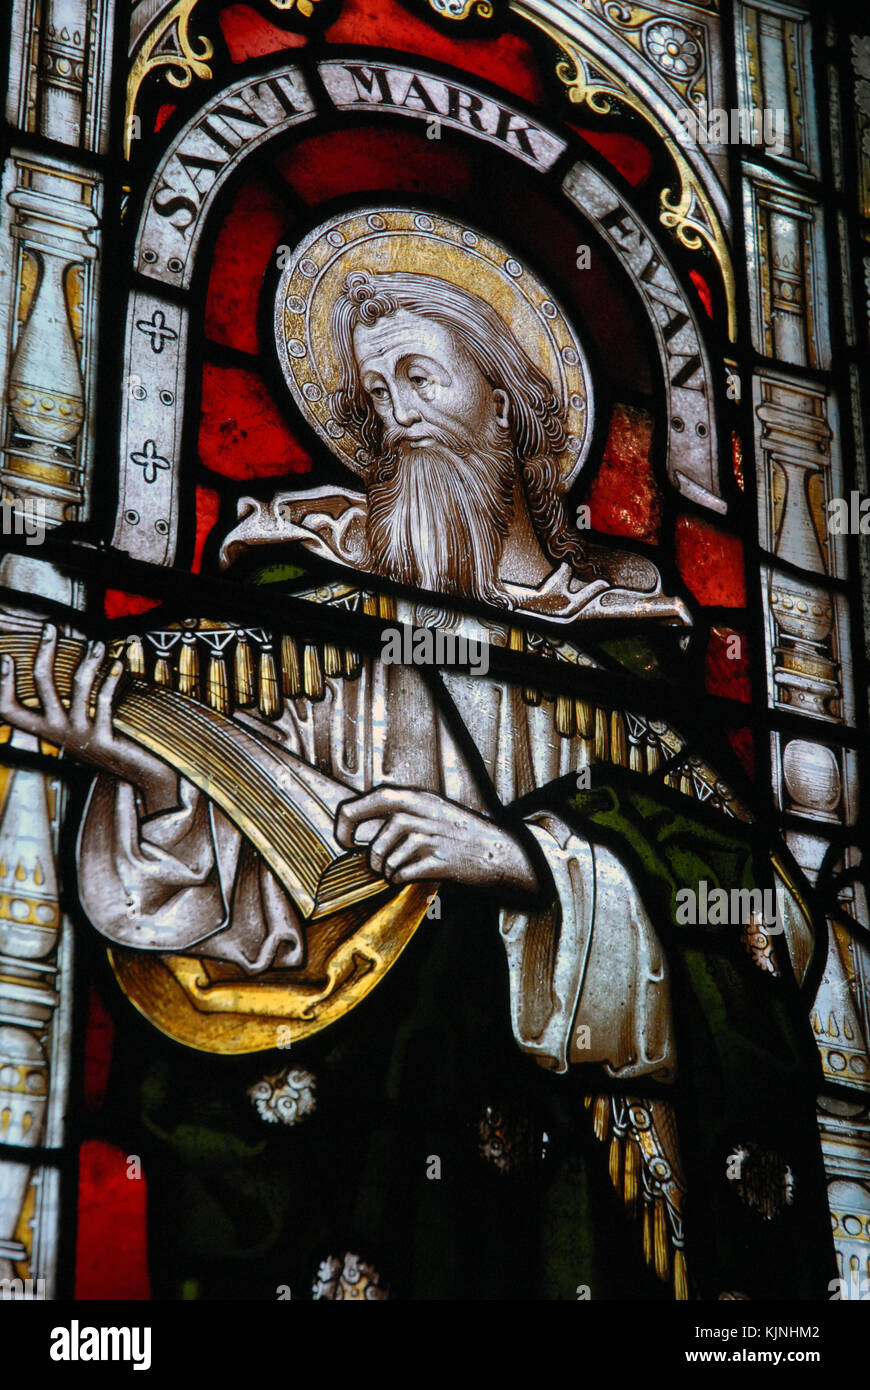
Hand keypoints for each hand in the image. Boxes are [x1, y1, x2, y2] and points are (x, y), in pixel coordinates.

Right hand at [0, 622, 177, 813]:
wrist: (134, 772)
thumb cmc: (105, 744)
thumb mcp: (77, 726)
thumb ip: (66, 704)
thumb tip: (62, 663)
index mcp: (45, 728)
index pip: (10, 710)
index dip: (3, 686)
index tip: (6, 657)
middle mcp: (58, 731)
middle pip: (42, 684)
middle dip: (45, 651)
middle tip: (51, 628)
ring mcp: (80, 734)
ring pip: (77, 686)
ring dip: (88, 660)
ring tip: (98, 644)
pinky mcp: (103, 737)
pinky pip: (104, 700)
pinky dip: (111, 678)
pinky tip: (118, 665)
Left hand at [335, 785, 538, 894]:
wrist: (498, 850)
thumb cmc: (461, 831)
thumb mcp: (433, 809)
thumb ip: (402, 811)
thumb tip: (361, 826)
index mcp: (420, 798)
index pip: (376, 797)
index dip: (350, 818)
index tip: (344, 837)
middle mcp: (424, 815)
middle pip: (379, 837)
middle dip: (371, 857)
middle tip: (374, 864)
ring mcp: (432, 839)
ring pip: (389, 860)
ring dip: (388, 871)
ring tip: (400, 870)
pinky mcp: (440, 862)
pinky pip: (403, 875)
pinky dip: (400, 880)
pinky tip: (410, 876)